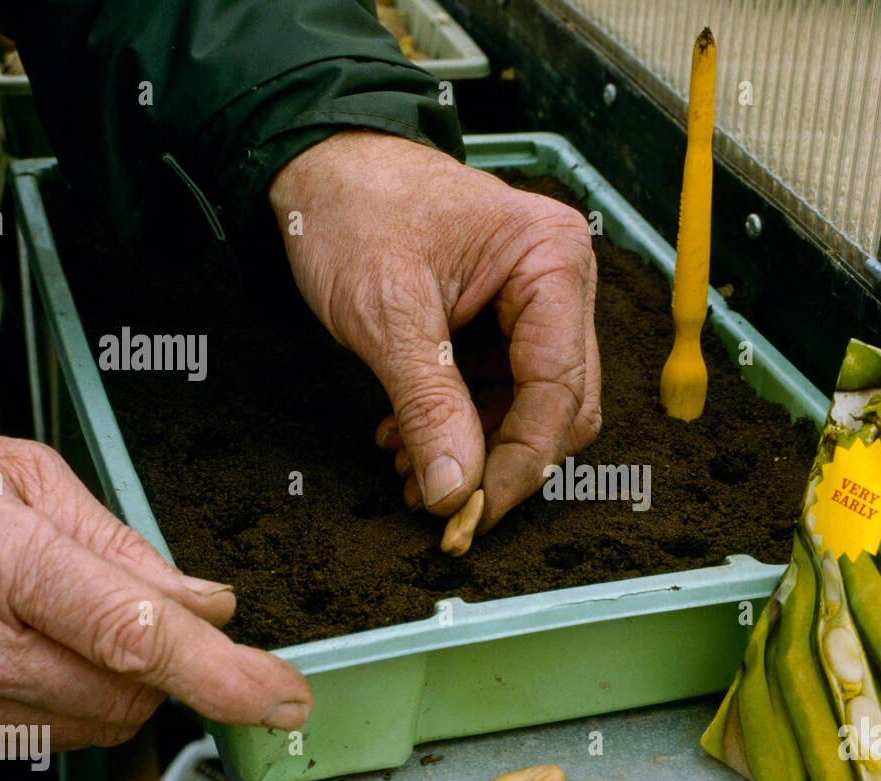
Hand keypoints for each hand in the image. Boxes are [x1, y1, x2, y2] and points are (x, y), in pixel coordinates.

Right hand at [0, 428, 311, 751]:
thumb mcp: (22, 477)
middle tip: (160, 616)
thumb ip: (123, 547)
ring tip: (75, 616)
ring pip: (93, 726)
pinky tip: (45, 649)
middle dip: (174, 668)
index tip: (281, 695)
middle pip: (127, 697)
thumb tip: (207, 604)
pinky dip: (75, 700)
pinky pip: (44, 735)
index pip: (138, 638)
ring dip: (125, 685)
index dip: (224, 675)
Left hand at [267, 131, 600, 530]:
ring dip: (475, 450)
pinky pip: (501, 394)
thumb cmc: (354, 211)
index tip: (472, 512)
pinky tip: (409, 438)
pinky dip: (460, 426)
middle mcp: (561, 282)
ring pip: (532, 409)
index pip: (559, 390)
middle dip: (499, 460)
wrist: (319, 168)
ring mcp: (538, 304)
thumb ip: (428, 405)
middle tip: (442, 503)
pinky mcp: (507, 323)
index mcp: (551, 261)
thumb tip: (454, 490)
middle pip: (562, 407)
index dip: (518, 463)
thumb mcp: (387, 315)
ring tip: (409, 470)